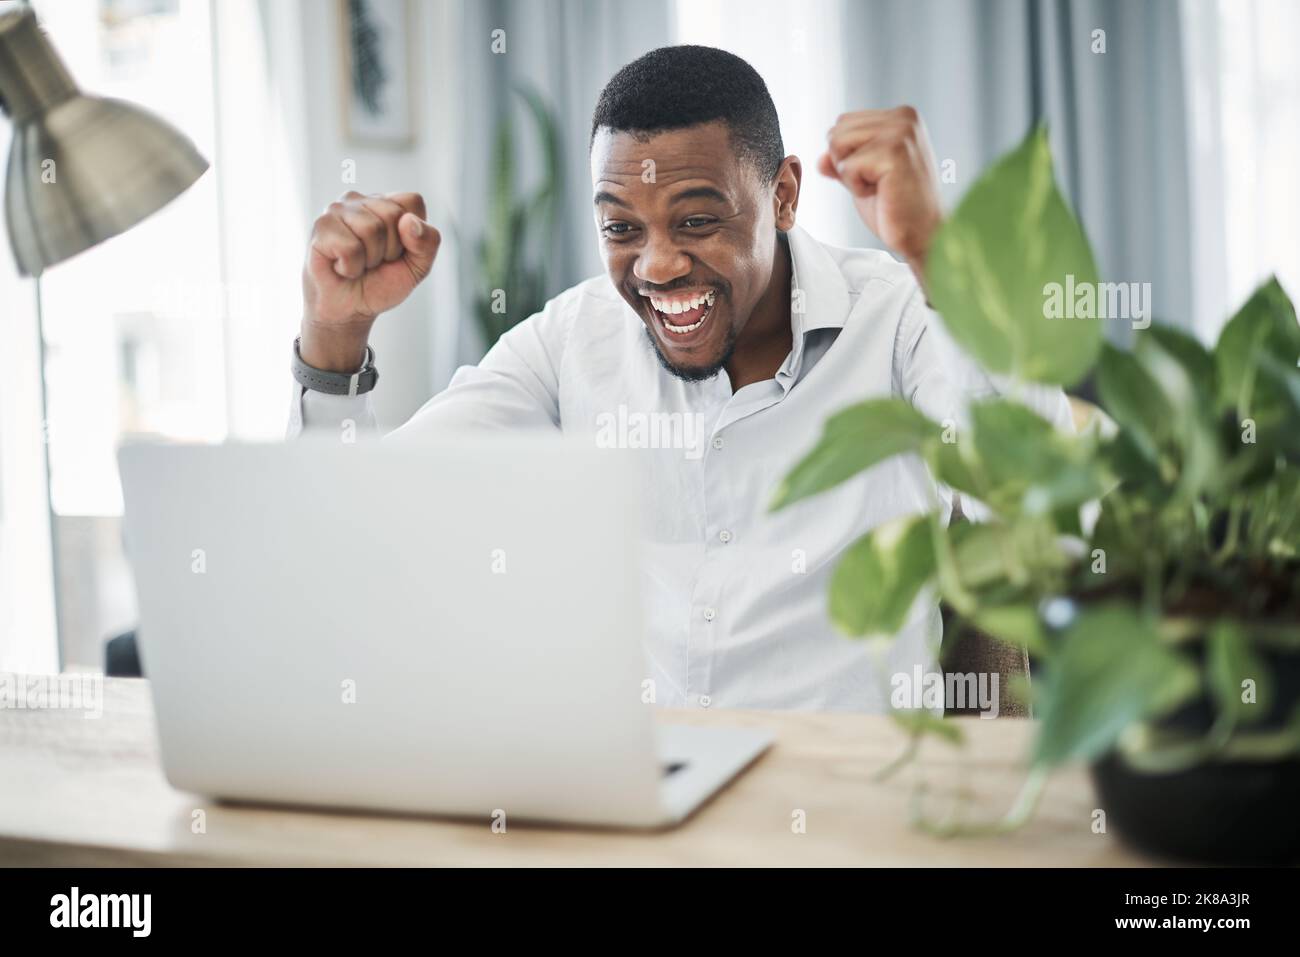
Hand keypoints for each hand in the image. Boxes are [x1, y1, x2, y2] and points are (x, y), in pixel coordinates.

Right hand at [300, 190, 439, 370]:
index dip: (413, 235)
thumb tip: (409, 222)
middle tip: (375, 261)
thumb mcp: (418, 266)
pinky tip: (341, 267)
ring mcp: (337, 210)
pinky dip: (351, 267)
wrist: (350, 310)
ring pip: (371, 230)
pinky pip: (350, 248)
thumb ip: (428, 242)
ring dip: (370, 260)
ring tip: (358, 264)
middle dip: (390, 250)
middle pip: (393, 215)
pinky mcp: (321, 227)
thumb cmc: (381, 283)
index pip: (413, 201)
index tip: (397, 251)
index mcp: (386, 203)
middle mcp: (360, 200)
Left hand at [817, 107, 941, 279]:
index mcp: (900, 116)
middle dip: (846, 164)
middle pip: (837, 131)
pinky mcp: (895, 152)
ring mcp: (901, 132)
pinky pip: (847, 167)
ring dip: (851, 175)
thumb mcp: (862, 178)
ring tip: (880, 186)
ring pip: (837, 144)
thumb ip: (843, 162)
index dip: (848, 156)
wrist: (922, 235)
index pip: (843, 123)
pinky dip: (857, 187)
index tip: (877, 174)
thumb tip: (820, 160)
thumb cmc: (897, 208)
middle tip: (878, 183)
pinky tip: (883, 192)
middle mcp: (903, 118)